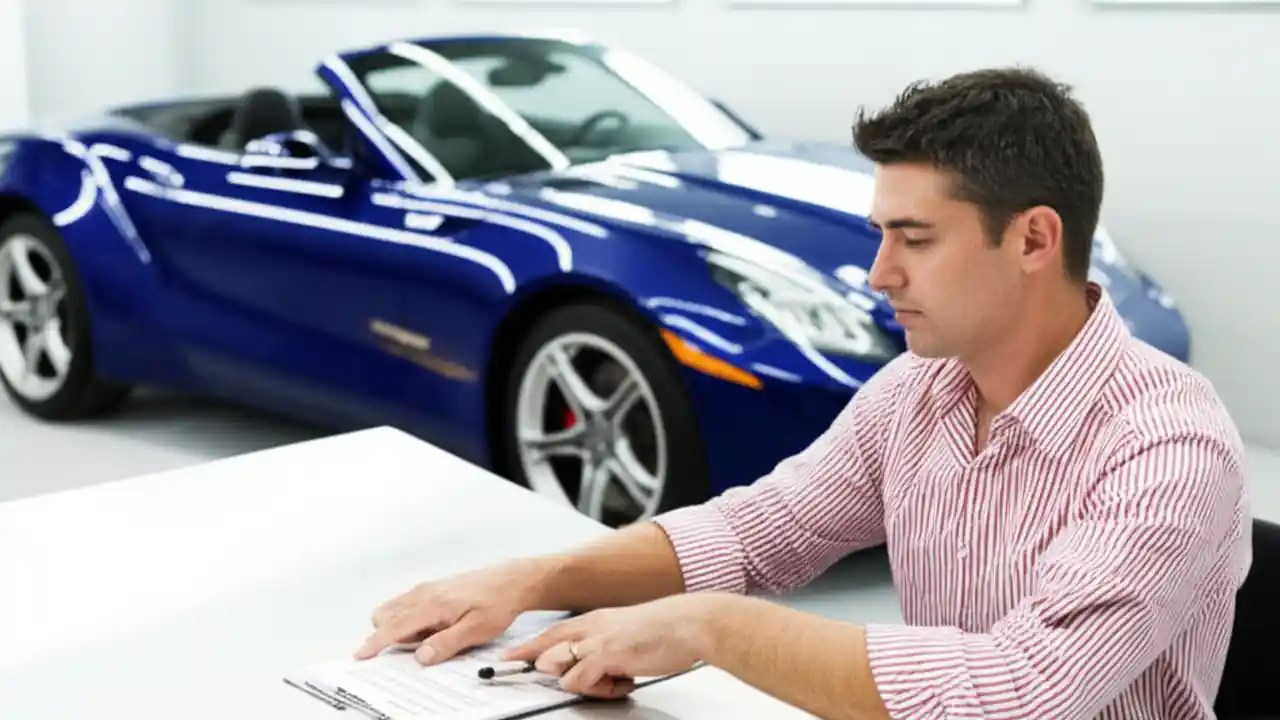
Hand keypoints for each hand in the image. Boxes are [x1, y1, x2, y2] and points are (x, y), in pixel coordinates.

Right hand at [354, 560, 544, 664]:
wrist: (512, 580)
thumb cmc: (498, 601)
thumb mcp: (477, 629)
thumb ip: (447, 643)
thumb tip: (421, 656)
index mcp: (432, 603)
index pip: (395, 626)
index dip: (376, 642)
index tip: (362, 654)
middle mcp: (425, 593)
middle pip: (386, 616)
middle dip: (390, 636)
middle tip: (422, 646)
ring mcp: (428, 589)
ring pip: (396, 610)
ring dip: (403, 628)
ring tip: (435, 636)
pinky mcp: (433, 589)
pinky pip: (409, 606)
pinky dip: (413, 620)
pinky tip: (438, 626)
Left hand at [500, 594, 715, 699]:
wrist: (689, 624)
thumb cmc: (664, 632)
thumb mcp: (626, 638)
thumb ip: (604, 653)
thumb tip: (595, 671)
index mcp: (594, 621)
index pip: (550, 634)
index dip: (527, 648)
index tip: (506, 657)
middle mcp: (589, 627)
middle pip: (546, 648)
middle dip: (542, 665)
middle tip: (557, 674)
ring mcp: (595, 639)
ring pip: (559, 666)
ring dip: (582, 682)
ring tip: (615, 680)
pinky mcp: (605, 653)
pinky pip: (578, 678)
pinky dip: (596, 688)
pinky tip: (624, 680)